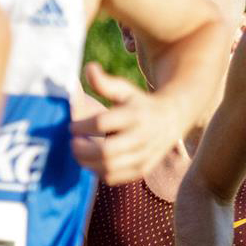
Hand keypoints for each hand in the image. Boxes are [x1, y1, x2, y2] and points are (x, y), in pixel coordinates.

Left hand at [71, 62, 187, 182]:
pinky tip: (93, 162)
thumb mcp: (125, 90)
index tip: (71, 125)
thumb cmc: (140, 103)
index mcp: (135, 115)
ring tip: (79, 152)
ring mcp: (144, 155)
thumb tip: (88, 69)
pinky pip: (116, 177)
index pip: (102, 123)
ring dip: (88, 162)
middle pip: (106, 151)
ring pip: (110, 167)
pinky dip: (99, 172)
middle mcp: (142, 137)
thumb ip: (105, 83)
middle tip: (72, 142)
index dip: (82, 126)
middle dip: (83, 149)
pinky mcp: (143, 169)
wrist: (173, 119)